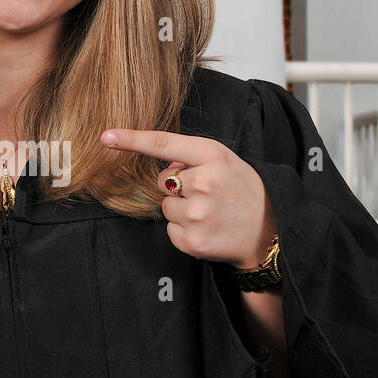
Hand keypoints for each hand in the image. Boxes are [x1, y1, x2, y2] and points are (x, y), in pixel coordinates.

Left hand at [100, 128, 276, 268]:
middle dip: (177, 186)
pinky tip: (206, 228)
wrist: (270, 231)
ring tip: (209, 212)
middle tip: (206, 193)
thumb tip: (163, 166)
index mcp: (213, 156)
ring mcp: (198, 214)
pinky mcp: (192, 240)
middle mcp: (204, 183)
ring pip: (165, 207)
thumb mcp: (224, 161)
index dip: (132, 140)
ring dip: (181, 209)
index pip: (164, 144)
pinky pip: (169, 230)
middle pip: (161, 181)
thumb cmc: (243, 191)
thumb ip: (192, 157)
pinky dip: (183, 230)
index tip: (107, 136)